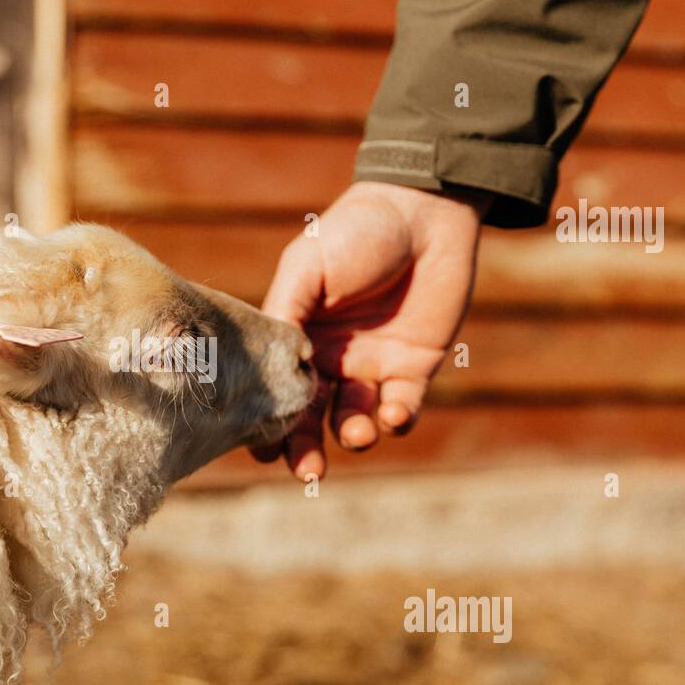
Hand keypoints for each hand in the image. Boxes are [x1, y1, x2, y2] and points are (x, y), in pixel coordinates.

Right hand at [253, 181, 489, 479]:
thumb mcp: (308, 265)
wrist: (424, 213)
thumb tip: (267, 363)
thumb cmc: (356, 231)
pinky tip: (392, 415)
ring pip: (354, 420)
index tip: (260, 449)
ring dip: (352, 435)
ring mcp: (372, 367)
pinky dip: (396, 419)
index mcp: (296, 337)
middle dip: (304, 448)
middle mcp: (329, 360)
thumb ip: (285, 311)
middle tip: (307, 472)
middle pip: (309, 418)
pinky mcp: (415, 368)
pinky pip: (402, 407)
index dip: (266, 423)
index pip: (275, 390)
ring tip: (354, 434)